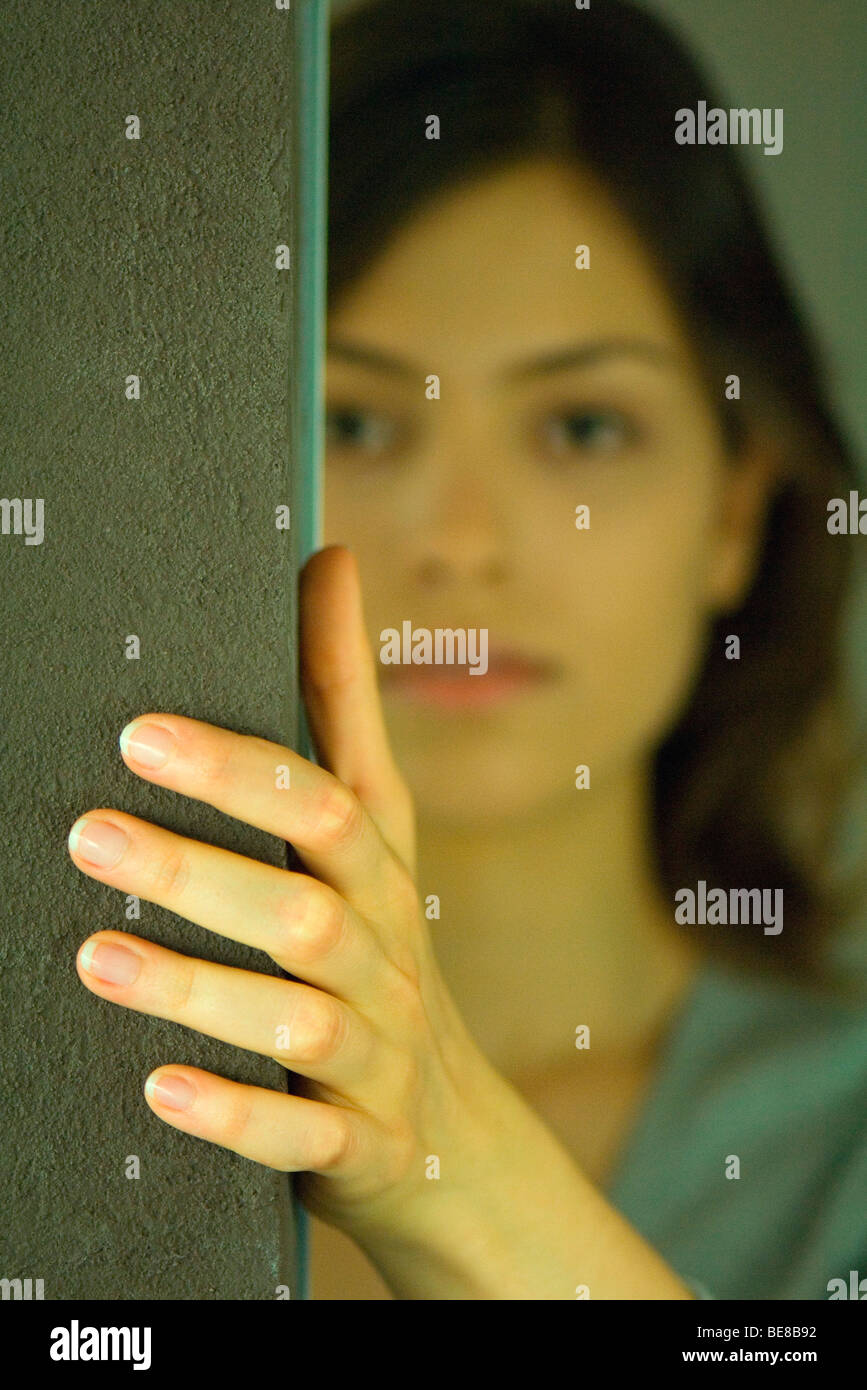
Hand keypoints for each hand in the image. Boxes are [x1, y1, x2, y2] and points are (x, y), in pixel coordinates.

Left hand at [68, 546, 498, 1244]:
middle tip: (89, 830)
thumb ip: (340, 699)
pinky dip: (236, 1114)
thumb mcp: (373, 825)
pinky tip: (158, 1087)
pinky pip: (303, 1135)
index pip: (328, 804)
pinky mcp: (358, 1138)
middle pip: (309, 908)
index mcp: (379, 872)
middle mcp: (383, 953)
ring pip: (298, 1021)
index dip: (243, 769)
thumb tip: (326, 557)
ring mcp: (376, 1051)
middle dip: (203, 870)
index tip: (143, 731)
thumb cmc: (381, 947)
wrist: (449, 1129)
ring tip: (95, 956)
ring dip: (201, 988)